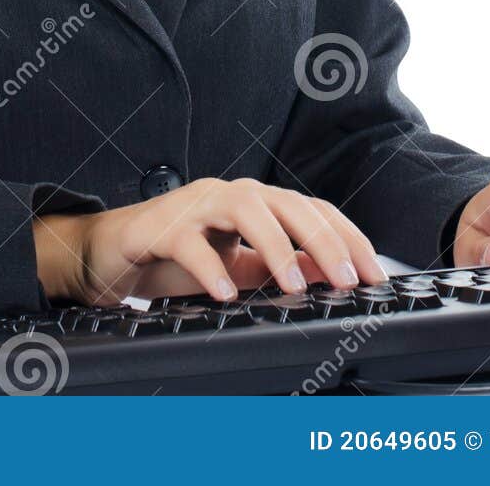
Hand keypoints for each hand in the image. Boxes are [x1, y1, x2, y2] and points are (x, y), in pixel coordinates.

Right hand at [35, 176, 387, 305]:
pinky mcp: (161, 225)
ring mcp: (196, 205)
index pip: (313, 210)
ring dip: (275, 247)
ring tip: (294, 286)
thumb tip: (332, 275)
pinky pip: (190, 241)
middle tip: (347, 280)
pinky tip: (226, 294)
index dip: (347, 237)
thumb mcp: (241, 268)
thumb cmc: (181, 257)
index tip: (374, 273)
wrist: (114, 253)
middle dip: (323, 240)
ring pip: (245, 209)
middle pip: (288, 204)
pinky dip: (210, 267)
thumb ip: (282, 267)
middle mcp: (231, 195)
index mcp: (257, 203)